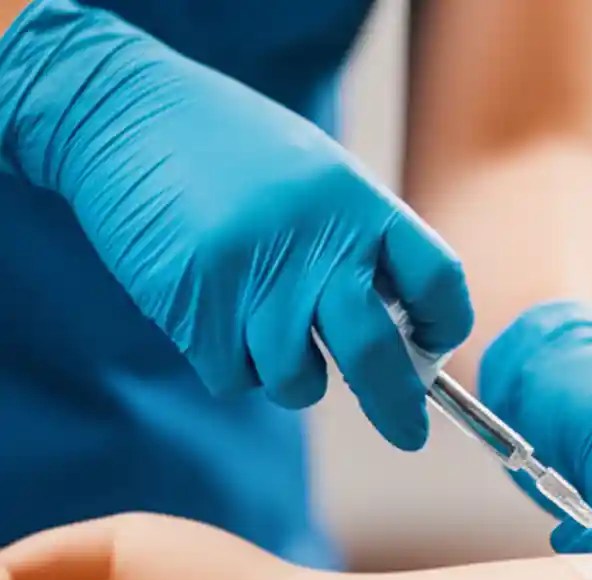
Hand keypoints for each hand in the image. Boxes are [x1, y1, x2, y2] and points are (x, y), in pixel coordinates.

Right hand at [0, 0, 472, 448]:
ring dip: (292, 376)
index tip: (434, 349)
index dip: (446, 326)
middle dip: (396, 406)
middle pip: (375, 354)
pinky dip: (230, 364)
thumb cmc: (236, 151)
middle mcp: (316, 246)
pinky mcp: (195, 310)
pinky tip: (215, 313)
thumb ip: (363, 243)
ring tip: (266, 328)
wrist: (126, 114)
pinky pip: (233, 378)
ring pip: (297, 382)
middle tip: (407, 433)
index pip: (437, 282)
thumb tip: (406, 334)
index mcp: (361, 205)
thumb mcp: (322, 176)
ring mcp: (253, 280)